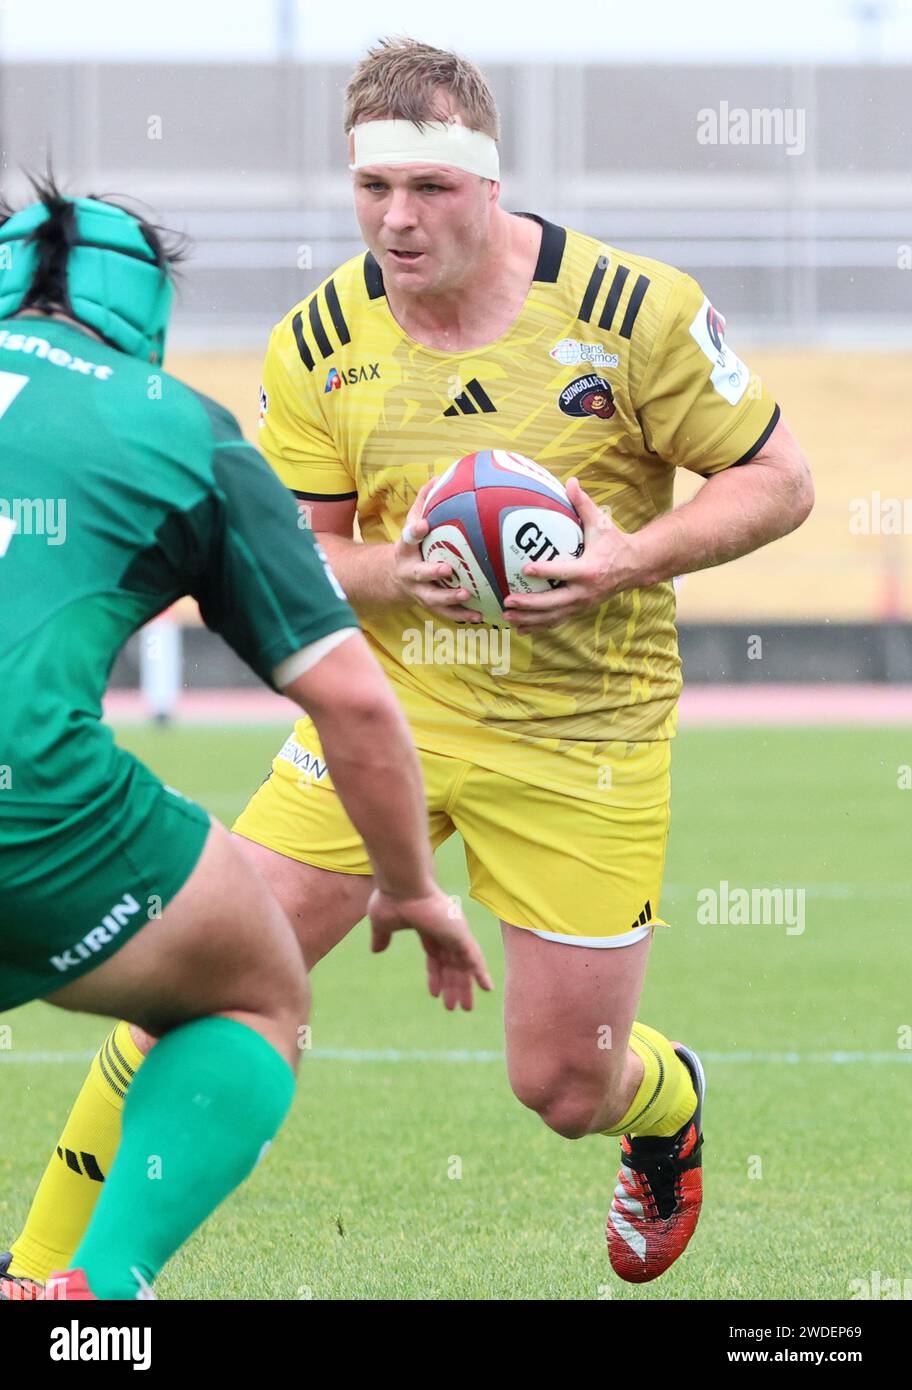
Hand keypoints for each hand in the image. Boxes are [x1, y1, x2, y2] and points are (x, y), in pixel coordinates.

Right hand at [367, 884, 492, 1010]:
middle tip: (454, 1007)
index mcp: (427, 928)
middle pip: (452, 965)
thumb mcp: (383, 924)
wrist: (403, 887)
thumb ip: (382, 938)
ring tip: (466, 1009)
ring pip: (463, 966)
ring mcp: (454, 933)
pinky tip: (487, 988)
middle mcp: (444, 931)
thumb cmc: (392, 900)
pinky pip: (475, 958)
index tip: (434, 994)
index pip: (435, 957)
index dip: (435, 976)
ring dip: (464, 987)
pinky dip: (481, 973)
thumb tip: (376, 951)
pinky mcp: (461, 934)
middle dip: (453, 986)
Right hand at [392, 480, 482, 622]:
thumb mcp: (412, 522)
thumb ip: (425, 502)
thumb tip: (440, 475)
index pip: (407, 538)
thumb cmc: (413, 545)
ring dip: (449, 598)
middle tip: (447, 568)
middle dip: (432, 572)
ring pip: (433, 598)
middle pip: (419, 573)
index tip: (423, 525)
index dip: (414, 531)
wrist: (394, 578)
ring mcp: (419, 591)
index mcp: (405, 550)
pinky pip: (446, 612)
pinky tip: (480, 615)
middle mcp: (410, 572)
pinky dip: (462, 615)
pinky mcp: (429, 605)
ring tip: (467, 595)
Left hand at [503, 478, 642, 633]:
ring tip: (508, 617)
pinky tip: (521, 628)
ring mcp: (583, 603)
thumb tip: (570, 480)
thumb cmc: (615, 542)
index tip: (525, 568)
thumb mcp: (601, 523)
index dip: (545, 570)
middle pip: (554, 602)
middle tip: (508, 601)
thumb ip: (583, 504)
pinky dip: (539, 625)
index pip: (564, 572)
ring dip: (530, 619)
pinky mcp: (581, 609)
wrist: (635, 567)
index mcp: (590, 570)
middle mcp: (585, 591)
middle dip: (530, 604)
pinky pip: (558, 620)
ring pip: (554, 616)